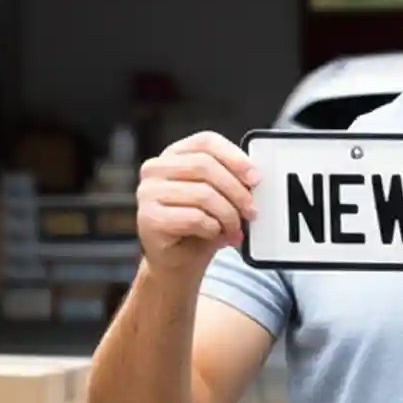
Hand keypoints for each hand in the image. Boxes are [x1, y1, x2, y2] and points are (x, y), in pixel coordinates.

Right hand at [137, 131, 260, 275]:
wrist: (178, 261)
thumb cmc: (199, 225)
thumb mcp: (218, 195)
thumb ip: (230, 179)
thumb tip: (252, 180)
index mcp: (174, 154)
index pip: (206, 142)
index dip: (235, 157)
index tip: (254, 178)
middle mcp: (156, 168)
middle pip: (206, 167)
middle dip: (236, 191)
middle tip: (251, 211)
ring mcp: (148, 193)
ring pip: (203, 194)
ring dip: (228, 215)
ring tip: (234, 228)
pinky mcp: (149, 219)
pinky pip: (194, 218)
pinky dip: (213, 228)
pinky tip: (214, 234)